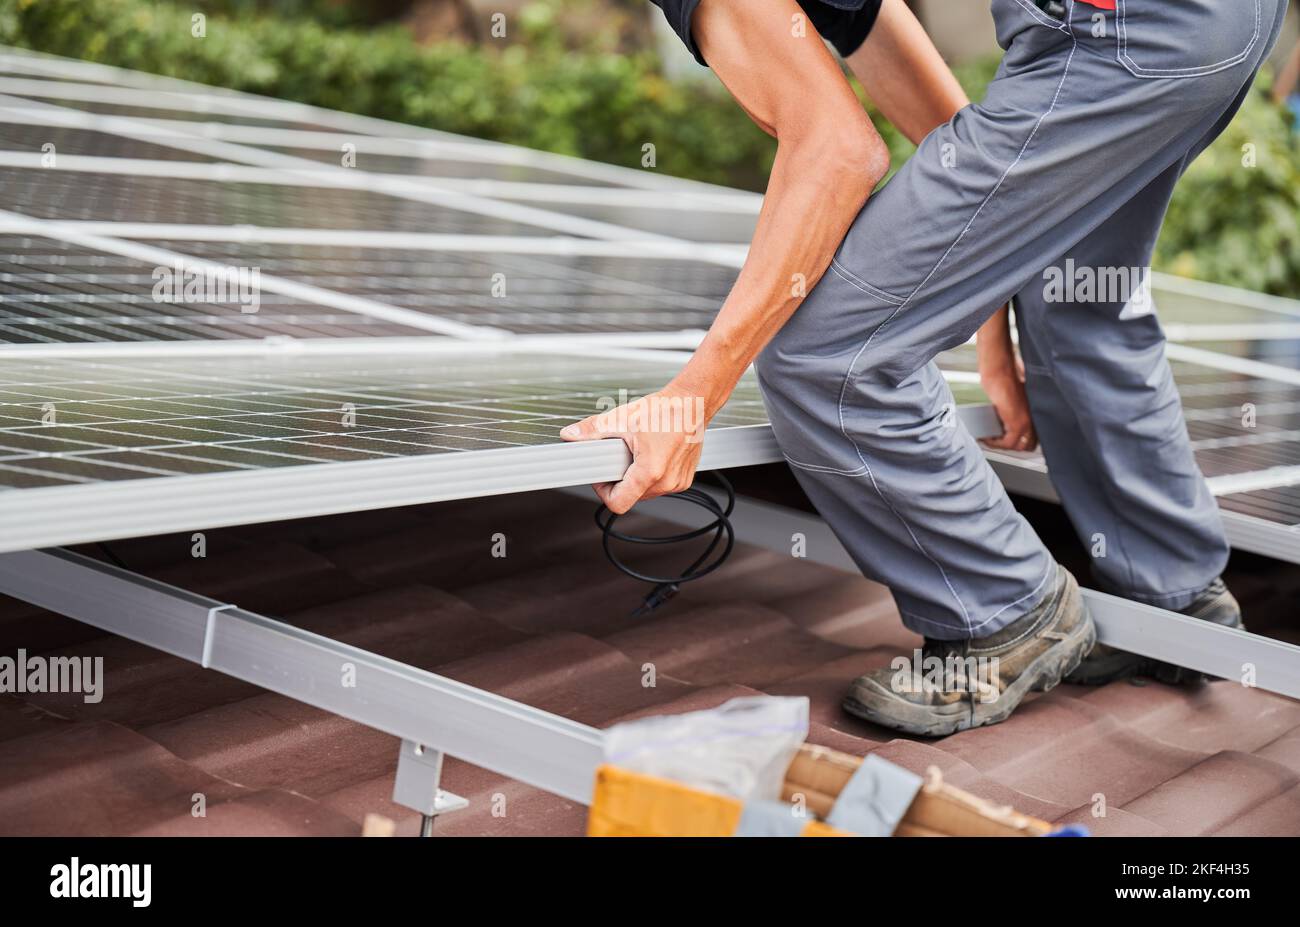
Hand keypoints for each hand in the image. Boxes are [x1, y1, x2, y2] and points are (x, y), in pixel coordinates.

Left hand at [560, 385, 709, 513]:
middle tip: (620, 456)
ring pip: (645, 492)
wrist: (693, 404)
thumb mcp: (622, 418)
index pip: (618, 503)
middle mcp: (666, 482)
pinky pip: (660, 486)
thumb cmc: (665, 410)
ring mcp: (677, 483)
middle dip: (620, 479)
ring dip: (636, 477)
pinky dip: (651, 474)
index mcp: (650, 471)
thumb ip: (592, 429)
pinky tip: (653, 454)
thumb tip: (571, 434)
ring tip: (639, 452)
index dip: (603, 490)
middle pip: (630, 497)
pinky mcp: (684, 480)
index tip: (602, 475)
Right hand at [979, 352, 1036, 451]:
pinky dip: (996, 443)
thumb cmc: (1005, 378)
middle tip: (998, 443)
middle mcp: (1034, 418)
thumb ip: (1015, 407)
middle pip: (1028, 445)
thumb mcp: (1014, 396)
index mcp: (1035, 412)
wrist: (1000, 372)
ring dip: (1002, 446)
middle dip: (1012, 447)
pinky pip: (1007, 443)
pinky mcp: (1017, 423)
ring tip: (991, 441)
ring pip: (1018, 446)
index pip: (1034, 437)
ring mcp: (1027, 422)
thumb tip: (1006, 417)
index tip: (1005, 441)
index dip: (1019, 442)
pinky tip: (987, 437)